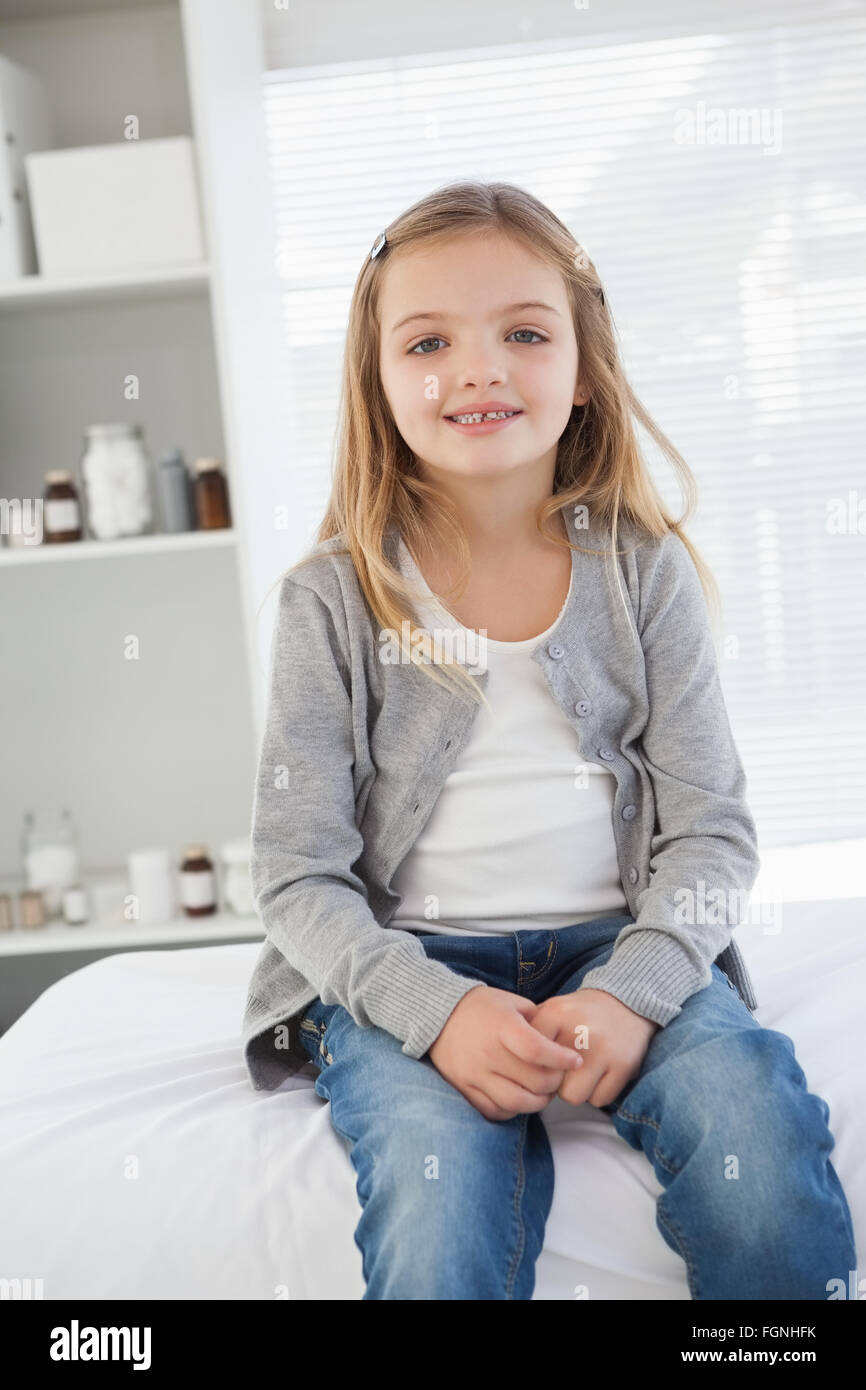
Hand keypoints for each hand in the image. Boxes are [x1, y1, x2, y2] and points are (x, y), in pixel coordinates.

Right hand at [427, 984, 584, 1121]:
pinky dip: (514, 1109)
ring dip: (538, 1101)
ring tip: (543, 1091)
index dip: (561, 1058)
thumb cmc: (482, 1007)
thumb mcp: (512, 1003)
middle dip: (555, 1082)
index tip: (575, 1060)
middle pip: (533, 1081)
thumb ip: (538, 1020)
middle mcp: (487, 1052)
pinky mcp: (465, 1089)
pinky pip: (496, 1111)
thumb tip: (564, 1040)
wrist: (439, 1016)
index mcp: (502, 1026)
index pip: (537, 1050)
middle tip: (560, 1077)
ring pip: (517, 1103)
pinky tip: (520, 1096)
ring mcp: (474, 1074)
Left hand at [528, 988, 659, 1108]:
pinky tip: (599, 1076)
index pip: (528, 1056)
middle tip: (562, 1071)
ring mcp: (604, 1050)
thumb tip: (507, 1060)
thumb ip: (531, 1030)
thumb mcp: (554, 1009)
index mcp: (557, 1013)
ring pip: (573, 1096)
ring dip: (575, 1090)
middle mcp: (580, 1031)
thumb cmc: (582, 1013)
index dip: (531, 1066)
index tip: (539, 1063)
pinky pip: (599, 1100)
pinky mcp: (624, 1066)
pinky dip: (597, 1093)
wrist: (627, 1002)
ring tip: (580, 1074)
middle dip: (553, 1082)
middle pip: (549, 1082)